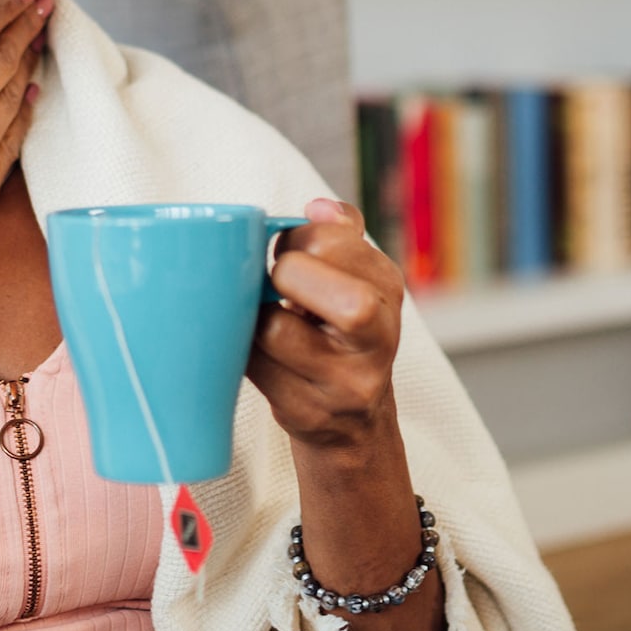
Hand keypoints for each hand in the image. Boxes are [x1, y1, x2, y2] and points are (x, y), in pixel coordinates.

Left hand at [248, 199, 405, 454]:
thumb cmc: (339, 333)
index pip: (337, 242)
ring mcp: (348, 382)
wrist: (350, 421)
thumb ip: (339, 234)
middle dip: (286, 276)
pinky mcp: (310, 413)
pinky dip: (243, 351)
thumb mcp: (355, 279)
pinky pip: (256, 369)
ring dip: (255, 318)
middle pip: (343, 300)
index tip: (286, 249)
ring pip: (278, 331)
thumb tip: (318, 208)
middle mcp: (379, 337)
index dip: (297, 238)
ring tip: (259, 317)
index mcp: (387, 288)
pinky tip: (250, 348)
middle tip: (273, 284)